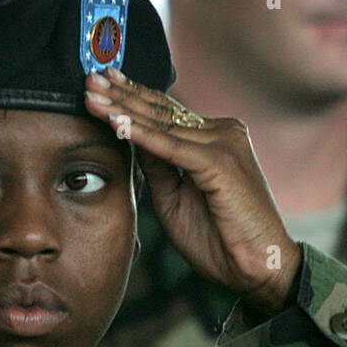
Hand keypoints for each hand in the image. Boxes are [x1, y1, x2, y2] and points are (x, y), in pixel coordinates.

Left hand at [83, 68, 300, 314]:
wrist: (258, 268)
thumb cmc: (220, 240)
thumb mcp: (173, 200)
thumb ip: (156, 167)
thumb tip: (128, 137)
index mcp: (214, 140)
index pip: (166, 113)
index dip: (131, 97)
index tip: (101, 85)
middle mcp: (222, 133)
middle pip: (162, 110)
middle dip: (121, 94)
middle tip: (88, 78)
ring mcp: (224, 143)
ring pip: (162, 123)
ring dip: (123, 108)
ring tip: (92, 95)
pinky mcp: (220, 161)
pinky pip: (170, 146)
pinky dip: (141, 135)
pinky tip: (115, 123)